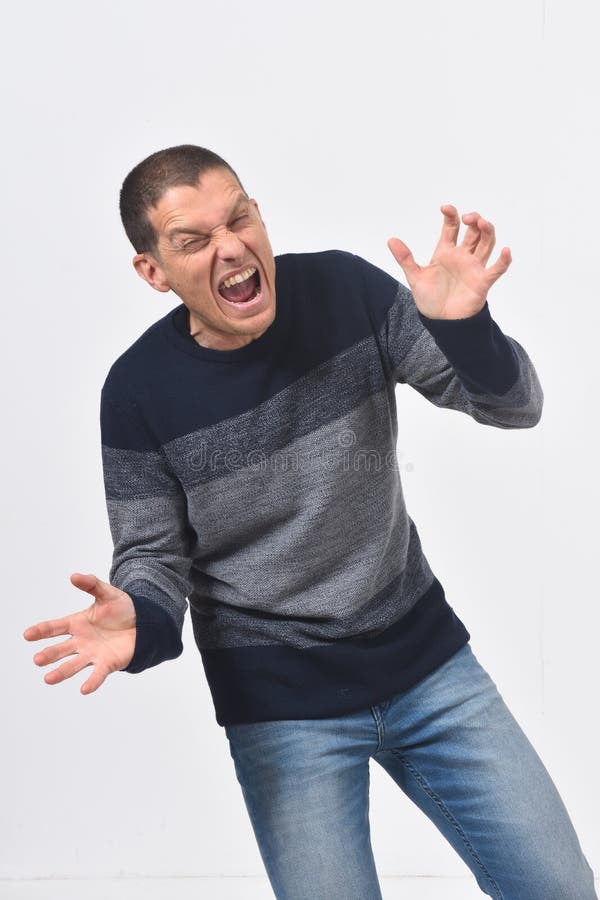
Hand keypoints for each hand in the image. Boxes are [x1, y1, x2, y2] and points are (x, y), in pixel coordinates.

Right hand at [23, 573, 136, 693]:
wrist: (145, 623)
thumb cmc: (122, 609)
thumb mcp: (107, 593)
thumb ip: (91, 584)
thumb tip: (74, 576)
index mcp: (77, 624)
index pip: (55, 627)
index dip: (41, 631)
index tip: (28, 634)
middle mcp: (81, 641)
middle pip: (60, 650)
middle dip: (49, 655)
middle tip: (38, 659)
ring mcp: (92, 654)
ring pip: (73, 665)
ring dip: (61, 672)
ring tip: (48, 678)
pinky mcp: (107, 664)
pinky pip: (97, 675)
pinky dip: (91, 682)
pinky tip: (84, 689)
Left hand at [387, 205, 511, 319]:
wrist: (440, 322)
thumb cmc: (429, 298)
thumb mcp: (415, 277)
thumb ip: (405, 258)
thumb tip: (390, 240)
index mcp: (446, 252)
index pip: (451, 227)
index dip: (451, 215)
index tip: (446, 208)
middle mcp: (462, 256)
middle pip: (473, 231)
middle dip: (473, 220)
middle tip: (468, 217)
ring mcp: (474, 267)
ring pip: (487, 243)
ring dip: (488, 232)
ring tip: (483, 224)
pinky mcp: (482, 281)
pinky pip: (496, 269)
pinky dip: (503, 260)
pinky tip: (505, 251)